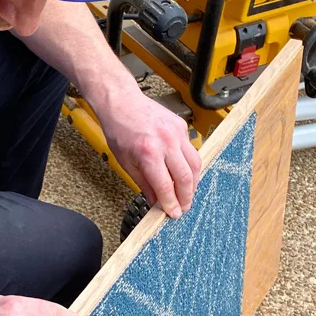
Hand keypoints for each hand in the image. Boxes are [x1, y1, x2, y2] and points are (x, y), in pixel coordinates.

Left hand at [98, 88, 202, 217]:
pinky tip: (184, 172)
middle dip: (186, 197)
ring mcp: (177, 133)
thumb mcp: (126, 162)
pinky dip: (190, 164)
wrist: (122, 103)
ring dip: (193, 182)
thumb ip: (144, 184)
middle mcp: (166, 142)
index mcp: (149, 153)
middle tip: (184, 207)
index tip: (174, 213)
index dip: (171, 203)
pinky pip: (192, 150)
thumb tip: (156, 201)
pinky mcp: (182, 126)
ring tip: (187, 193)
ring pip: (195, 164)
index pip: (166, 186)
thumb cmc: (120, 129)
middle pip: (185, 178)